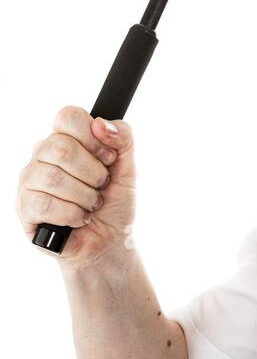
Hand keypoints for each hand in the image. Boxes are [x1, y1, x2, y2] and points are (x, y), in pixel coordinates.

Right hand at [16, 107, 135, 267]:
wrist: (109, 242)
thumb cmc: (114, 204)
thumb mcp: (129, 169)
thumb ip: (123, 139)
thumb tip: (101, 123)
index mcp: (67, 139)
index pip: (68, 117)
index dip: (92, 137)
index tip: (108, 159)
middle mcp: (43, 154)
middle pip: (60, 148)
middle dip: (92, 173)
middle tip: (101, 187)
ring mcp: (30, 179)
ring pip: (52, 176)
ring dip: (84, 196)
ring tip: (91, 206)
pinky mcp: (25, 206)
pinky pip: (44, 203)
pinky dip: (70, 214)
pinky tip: (77, 219)